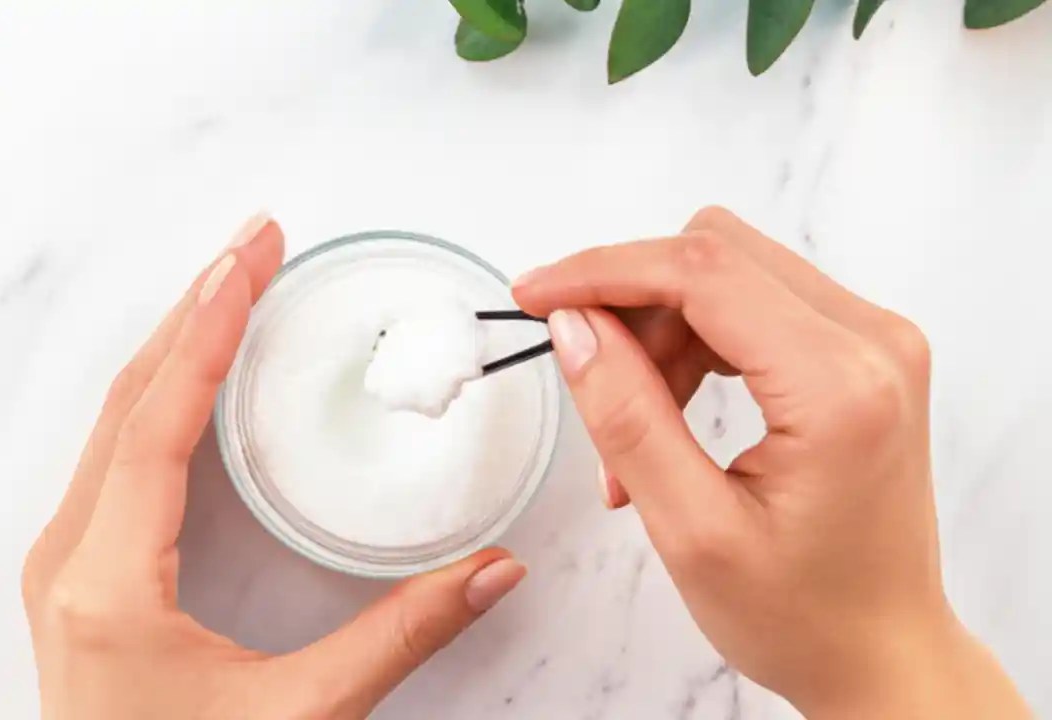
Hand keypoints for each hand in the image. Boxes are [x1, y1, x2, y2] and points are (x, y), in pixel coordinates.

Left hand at [21, 215, 526, 719]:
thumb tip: (493, 574)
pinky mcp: (80, 578)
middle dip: (195, 310)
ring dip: (175, 348)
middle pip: (128, 400)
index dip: (209, 327)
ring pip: (114, 424)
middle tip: (256, 243)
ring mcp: (65, 566)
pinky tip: (196, 378)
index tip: (252, 256)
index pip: (158, 419)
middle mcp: (69, 558)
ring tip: (233, 287)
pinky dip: (159, 399)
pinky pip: (115, 459)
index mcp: (106, 580)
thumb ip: (400, 638)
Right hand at [513, 207, 1028, 718]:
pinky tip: (666, 416)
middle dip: (631, 305)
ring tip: (630, 434)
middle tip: (587, 377)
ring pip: (727, 276)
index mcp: (840, 385)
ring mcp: (873, 341)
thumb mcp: (690, 529)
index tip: (534, 295)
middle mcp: (874, 341)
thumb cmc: (801, 616)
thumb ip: (626, 417)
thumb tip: (572, 324)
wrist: (880, 653)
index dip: (603, 271)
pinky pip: (751, 307)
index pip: (702, 272)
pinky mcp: (860, 353)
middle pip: (715, 256)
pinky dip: (691, 348)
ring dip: (658, 337)